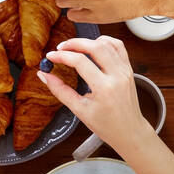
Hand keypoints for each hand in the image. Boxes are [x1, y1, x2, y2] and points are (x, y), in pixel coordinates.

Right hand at [39, 35, 153, 154]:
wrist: (129, 132)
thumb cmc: (106, 125)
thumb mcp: (79, 111)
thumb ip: (60, 91)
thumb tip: (44, 75)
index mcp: (104, 88)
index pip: (80, 62)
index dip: (62, 56)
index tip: (50, 56)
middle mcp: (117, 76)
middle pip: (95, 46)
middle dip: (74, 43)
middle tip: (60, 47)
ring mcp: (125, 71)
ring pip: (108, 43)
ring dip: (89, 41)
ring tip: (75, 47)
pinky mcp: (129, 69)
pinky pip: (118, 47)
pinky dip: (105, 42)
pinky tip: (93, 47)